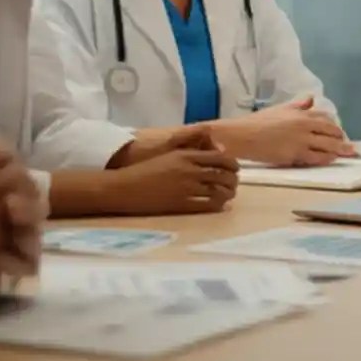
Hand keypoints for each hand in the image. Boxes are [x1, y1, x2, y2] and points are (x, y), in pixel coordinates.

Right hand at [109, 127, 239, 214]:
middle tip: (234, 183)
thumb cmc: (145, 170)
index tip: (235, 169)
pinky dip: (218, 205)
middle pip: (223, 174)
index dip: (232, 164)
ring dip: (228, 193)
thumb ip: (190, 154)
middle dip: (233, 180)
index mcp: (186, 155)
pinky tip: (220, 205)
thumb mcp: (169, 155)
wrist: (125, 187)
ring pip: (219, 191)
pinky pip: (207, 205)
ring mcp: (186, 188)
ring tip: (229, 194)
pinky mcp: (181, 204)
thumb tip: (214, 154)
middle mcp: (189, 170)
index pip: (220, 158)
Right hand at [224, 96, 355, 165]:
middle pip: (331, 131)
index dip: (334, 125)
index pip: (325, 117)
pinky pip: (317, 157)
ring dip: (340, 149)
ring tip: (349, 153)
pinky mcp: (295, 154)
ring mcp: (301, 140)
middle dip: (341, 138)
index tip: (338, 131)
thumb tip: (311, 99)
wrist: (242, 136)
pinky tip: (332, 159)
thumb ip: (297, 105)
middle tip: (348, 145)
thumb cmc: (257, 123)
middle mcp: (304, 124)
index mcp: (300, 113)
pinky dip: (327, 158)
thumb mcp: (279, 109)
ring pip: (328, 145)